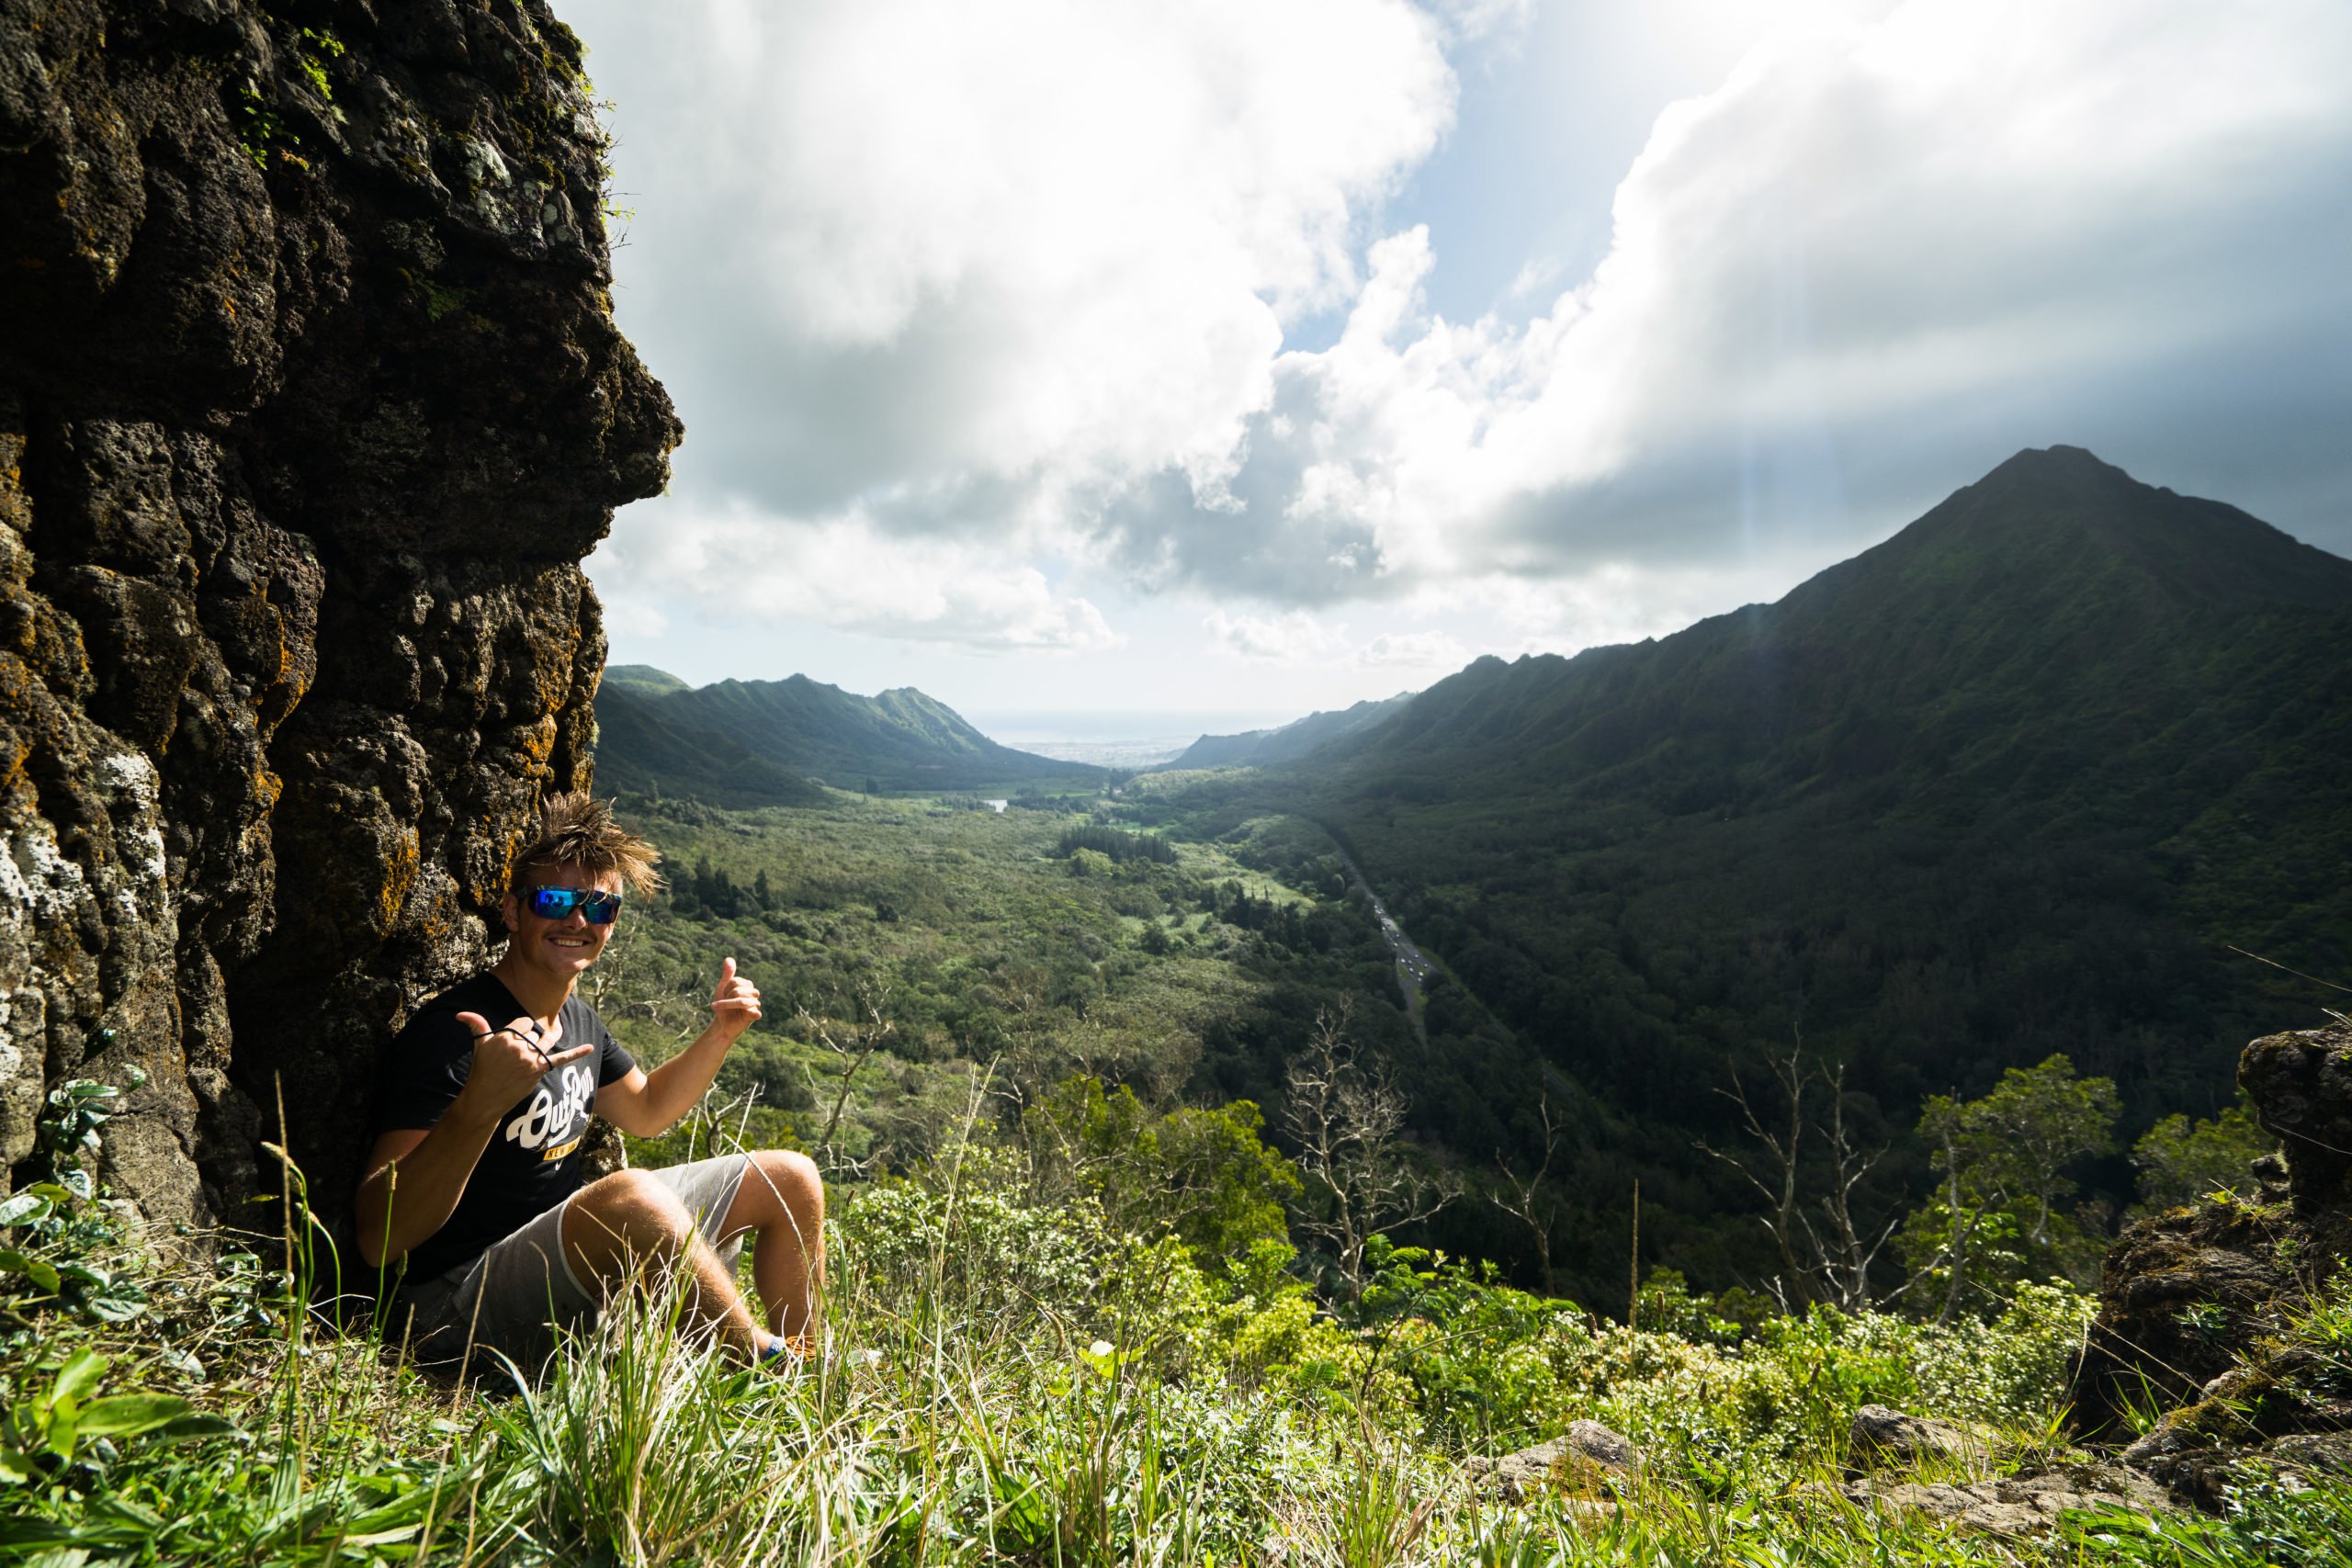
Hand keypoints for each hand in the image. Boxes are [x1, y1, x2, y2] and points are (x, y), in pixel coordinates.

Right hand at [454, 1010, 589, 1112]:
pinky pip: (561, 1059)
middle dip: (528, 1040)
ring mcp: (531, 1058)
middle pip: (534, 1032)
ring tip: (538, 1048)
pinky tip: (590, 1047)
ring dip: (544, 1043)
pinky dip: (577, 1052)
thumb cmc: (482, 1069)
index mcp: (505, 1035)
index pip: (524, 1021)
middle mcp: (519, 1045)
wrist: (486, 1098)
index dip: (519, 1030)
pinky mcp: (539, 1070)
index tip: (511, 1042)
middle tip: (515, 1056)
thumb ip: (476, 1025)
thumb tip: (460, 1014)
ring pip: (546, 1041)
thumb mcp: (479, 1045)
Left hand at [709, 957, 761, 1041]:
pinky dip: (752, 1013)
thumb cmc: (723, 1005)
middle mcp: (753, 994)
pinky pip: (755, 1013)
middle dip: (726, 998)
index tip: (722, 995)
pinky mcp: (754, 1016)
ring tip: (718, 1009)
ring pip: (742, 1002)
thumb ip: (727, 974)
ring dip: (727, 1005)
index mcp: (747, 985)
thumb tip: (729, 958)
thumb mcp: (722, 988)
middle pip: (738, 991)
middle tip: (721, 1004)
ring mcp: (754, 1005)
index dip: (725, 989)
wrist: (722, 1024)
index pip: (735, 982)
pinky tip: (749, 1014)